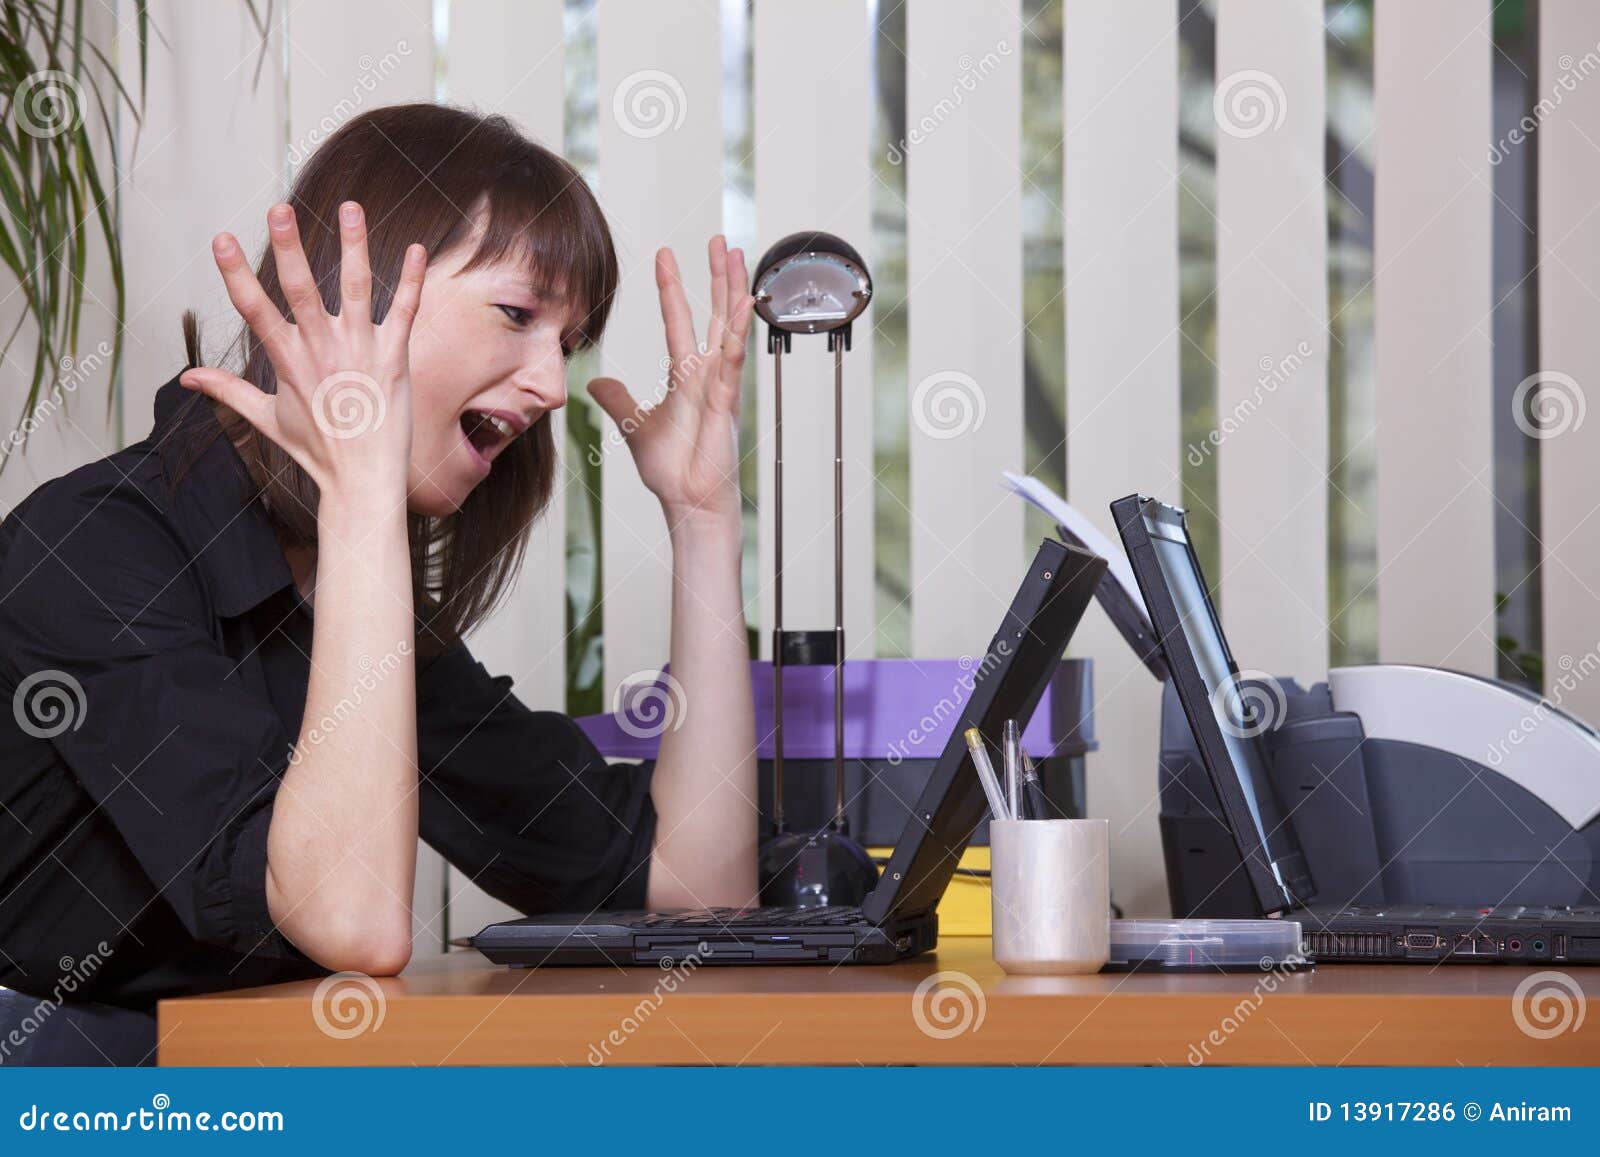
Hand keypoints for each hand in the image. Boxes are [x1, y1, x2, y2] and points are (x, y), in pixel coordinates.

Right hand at [179, 201, 425, 501]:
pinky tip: (418, 249)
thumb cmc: (317, 452)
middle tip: (280, 207)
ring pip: (354, 288)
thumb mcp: (267, 419)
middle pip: (299, 289)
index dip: (235, 273)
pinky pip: (404, 312)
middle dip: (289, 247)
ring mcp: (359, 352)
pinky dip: (412, 280)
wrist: (363, 483)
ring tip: (350, 208)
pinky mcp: (394, 360)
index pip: (253, 309)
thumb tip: (186, 377)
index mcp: (286, 361)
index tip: (222, 237)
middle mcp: (321, 351)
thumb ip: (228, 390)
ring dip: (353, 246)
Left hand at [587, 236, 752, 528]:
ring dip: (731, 290)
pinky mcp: (726, 401)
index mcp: (687, 376)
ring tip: (734, 255)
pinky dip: (738, 331)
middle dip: (716, 276)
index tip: (666, 255)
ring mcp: (720, 384)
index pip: (679, 320)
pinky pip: (733, 359)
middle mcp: (707, 374)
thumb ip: (618, 400)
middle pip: (713, 313)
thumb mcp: (635, 424)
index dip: (673, 288)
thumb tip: (596, 382)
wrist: (688, 500)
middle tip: (718, 239)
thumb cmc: (672, 469)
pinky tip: (744, 303)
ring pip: (728, 326)